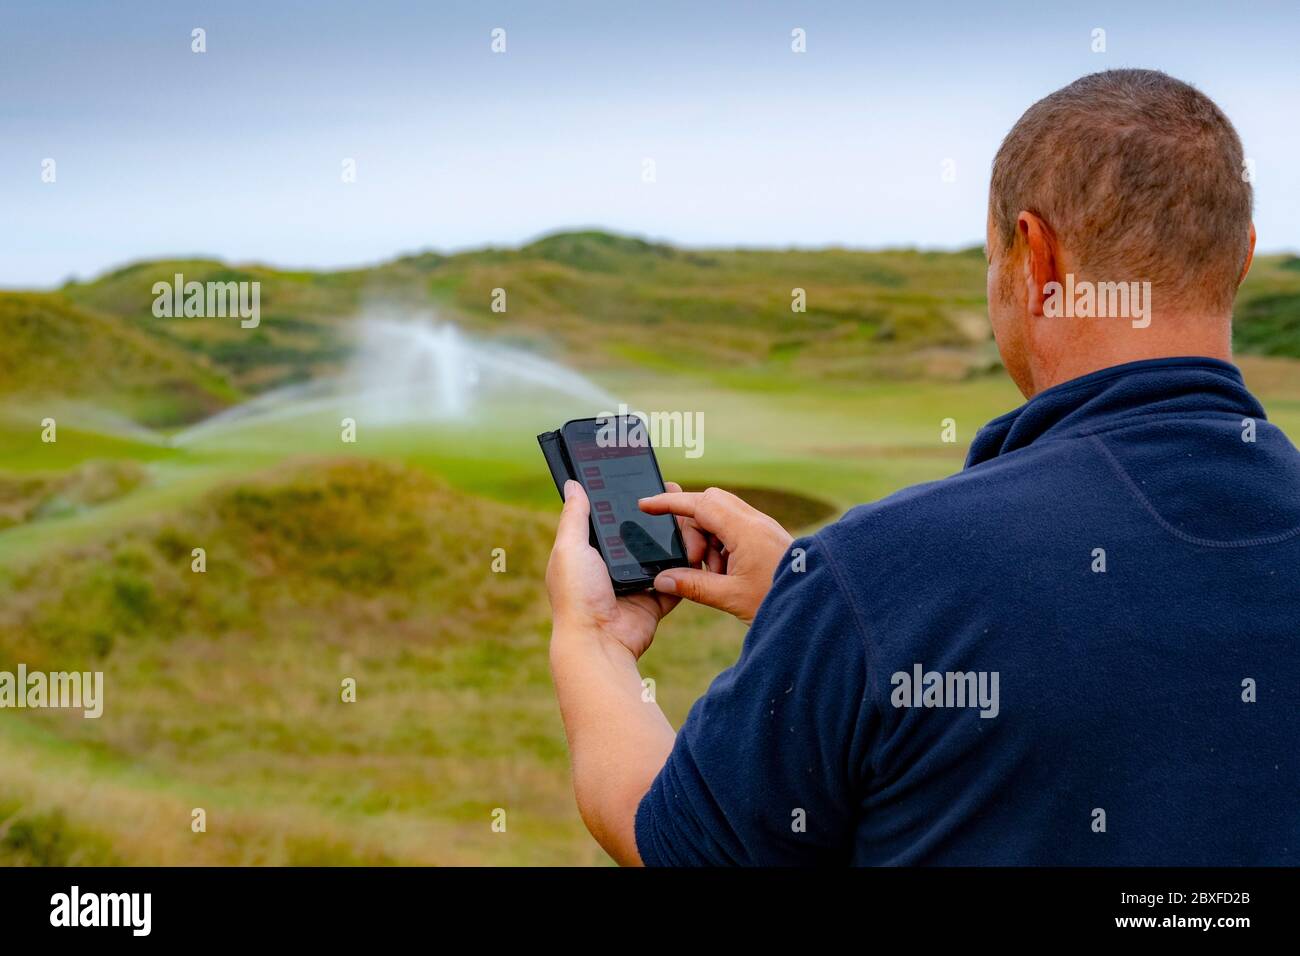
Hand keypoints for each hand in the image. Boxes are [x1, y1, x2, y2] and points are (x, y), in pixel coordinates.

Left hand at [546, 479, 698, 659]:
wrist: (599, 641)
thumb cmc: (577, 594)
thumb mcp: (569, 548)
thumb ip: (574, 516)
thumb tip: (572, 483)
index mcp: (589, 553)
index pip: (610, 520)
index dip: (625, 502)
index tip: (644, 480)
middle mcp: (612, 567)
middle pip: (640, 536)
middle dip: (657, 519)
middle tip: (676, 496)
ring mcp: (636, 584)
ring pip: (662, 555)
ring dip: (676, 541)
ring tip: (691, 519)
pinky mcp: (655, 600)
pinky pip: (677, 580)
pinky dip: (687, 569)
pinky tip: (698, 548)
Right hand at [638, 487, 792, 623]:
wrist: (818, 605)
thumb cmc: (778, 599)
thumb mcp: (731, 597)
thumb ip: (693, 585)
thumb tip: (662, 579)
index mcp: (745, 530)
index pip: (700, 503)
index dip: (670, 503)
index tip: (646, 504)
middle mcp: (754, 521)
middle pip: (709, 504)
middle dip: (692, 527)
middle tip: (694, 560)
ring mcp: (761, 527)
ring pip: (720, 517)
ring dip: (707, 541)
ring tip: (716, 574)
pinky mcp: (764, 536)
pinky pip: (733, 529)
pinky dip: (721, 546)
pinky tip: (725, 573)